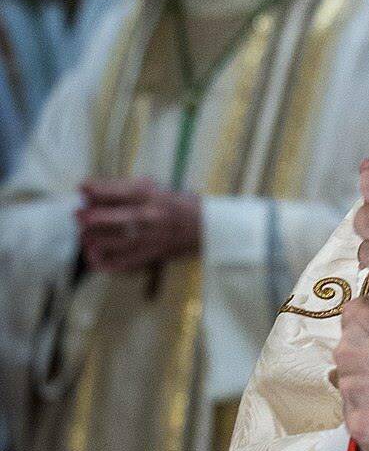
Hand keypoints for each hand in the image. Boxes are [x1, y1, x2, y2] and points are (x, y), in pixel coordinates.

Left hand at [76, 178, 201, 273]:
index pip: (119, 191)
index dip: (97, 188)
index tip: (82, 187)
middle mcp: (150, 217)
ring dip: (94, 240)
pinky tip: (94, 259)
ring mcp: (151, 238)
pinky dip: (106, 264)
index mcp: (153, 196)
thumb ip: (131, 188)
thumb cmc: (181, 204)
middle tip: (78, 216)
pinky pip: (124, 263)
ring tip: (84, 237)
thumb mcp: (159, 188)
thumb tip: (98, 190)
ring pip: (114, 243)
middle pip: (112, 219)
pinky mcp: (152, 255)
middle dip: (90, 217)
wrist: (208, 227)